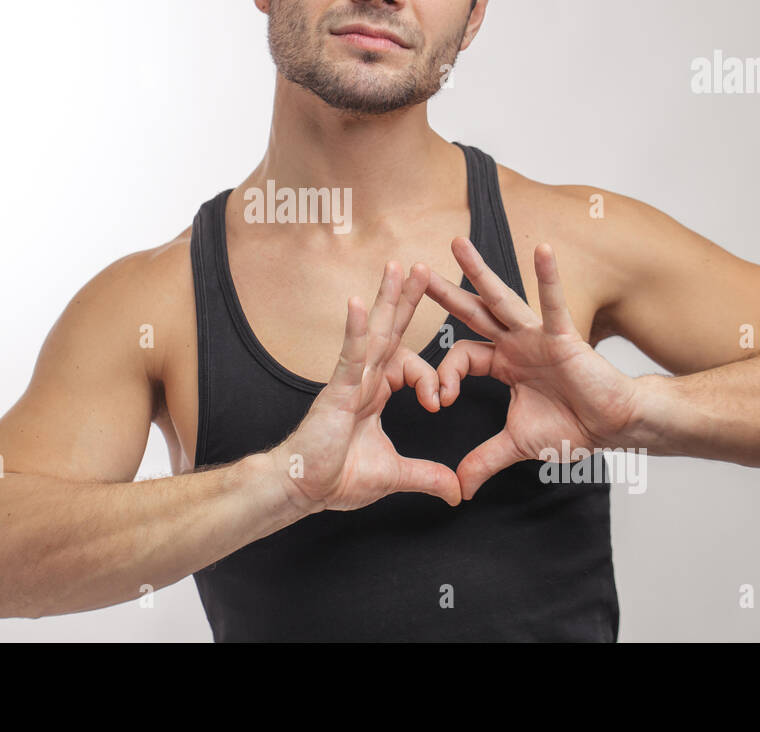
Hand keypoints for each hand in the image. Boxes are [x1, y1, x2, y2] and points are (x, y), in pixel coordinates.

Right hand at [267, 261, 462, 512]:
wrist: (303, 490)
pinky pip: (350, 355)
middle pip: (391, 331)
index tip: (438, 402)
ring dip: (387, 299)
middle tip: (423, 267)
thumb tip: (457, 492)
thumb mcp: (394, 475)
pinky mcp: (337, 390)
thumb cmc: (336, 478)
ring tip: (398, 267)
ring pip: (373, 333)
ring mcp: (350, 382)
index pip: (410, 365)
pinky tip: (359, 305)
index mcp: (375, 393)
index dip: (430, 377)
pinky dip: (355, 330)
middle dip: (407, 300)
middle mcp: (364, 380)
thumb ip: (427, 476)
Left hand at [426, 237, 641, 499]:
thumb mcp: (518, 444)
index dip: (445, 375)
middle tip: (413, 270)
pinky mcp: (564, 336)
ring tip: (456, 244)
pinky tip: (542, 251)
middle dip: (442, 293)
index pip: (460, 356)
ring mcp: (537, 336)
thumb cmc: (573, 428)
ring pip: (501, 299)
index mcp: (503, 364)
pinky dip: (548, 278)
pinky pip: (554, 303)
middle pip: (470, 313)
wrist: (614, 427)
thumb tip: (460, 489)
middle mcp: (516, 343)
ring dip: (477, 272)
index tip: (439, 400)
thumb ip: (485, 459)